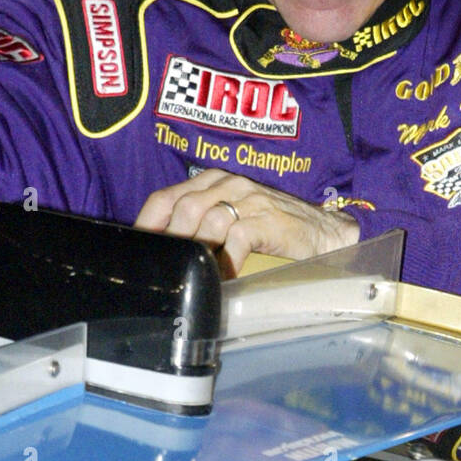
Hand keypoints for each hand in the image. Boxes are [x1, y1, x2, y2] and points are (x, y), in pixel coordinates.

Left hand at [134, 168, 359, 276]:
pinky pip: (237, 237)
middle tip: (166, 268)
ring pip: (207, 220)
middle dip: (170, 240)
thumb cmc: (271, 229)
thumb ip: (200, 225)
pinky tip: (222, 278)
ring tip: (192, 275)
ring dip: (196, 251)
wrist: (323, 232)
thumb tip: (164, 253)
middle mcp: (228, 184)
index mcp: (212, 181)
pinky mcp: (268, 219)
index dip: (147, 224)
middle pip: (183, 208)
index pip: (165, 197)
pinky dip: (225, 260)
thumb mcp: (231, 218)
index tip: (137, 249)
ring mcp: (249, 200)